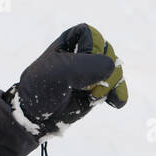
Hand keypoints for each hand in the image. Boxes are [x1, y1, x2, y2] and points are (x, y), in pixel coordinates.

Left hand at [0, 23, 126, 155]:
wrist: (36, 118)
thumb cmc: (41, 90)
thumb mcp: (59, 73)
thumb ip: (85, 65)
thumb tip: (112, 67)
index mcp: (72, 39)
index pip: (94, 37)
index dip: (90, 52)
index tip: (74, 67)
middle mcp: (85, 53)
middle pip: (109, 53)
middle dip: (101, 72)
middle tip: (84, 87)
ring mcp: (93, 72)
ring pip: (115, 71)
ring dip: (110, 85)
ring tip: (94, 97)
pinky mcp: (98, 88)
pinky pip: (117, 86)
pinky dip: (119, 94)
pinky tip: (115, 103)